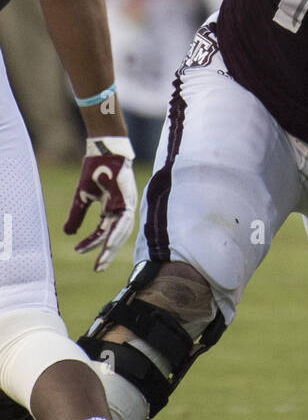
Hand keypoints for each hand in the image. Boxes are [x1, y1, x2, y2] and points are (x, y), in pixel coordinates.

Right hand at [64, 136, 137, 270]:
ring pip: (122, 231)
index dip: (93, 243)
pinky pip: (123, 220)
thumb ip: (77, 215)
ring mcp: (127, 203)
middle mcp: (122, 209)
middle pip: (117, 236)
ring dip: (112, 246)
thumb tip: (68, 234)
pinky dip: (116, 232)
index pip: (104, 231)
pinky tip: (108, 243)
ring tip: (101, 260)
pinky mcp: (127, 198)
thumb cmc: (94, 170)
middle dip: (107, 253)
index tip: (79, 252)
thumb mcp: (82, 196)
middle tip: (97, 269)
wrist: (103, 150)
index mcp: (113, 209)